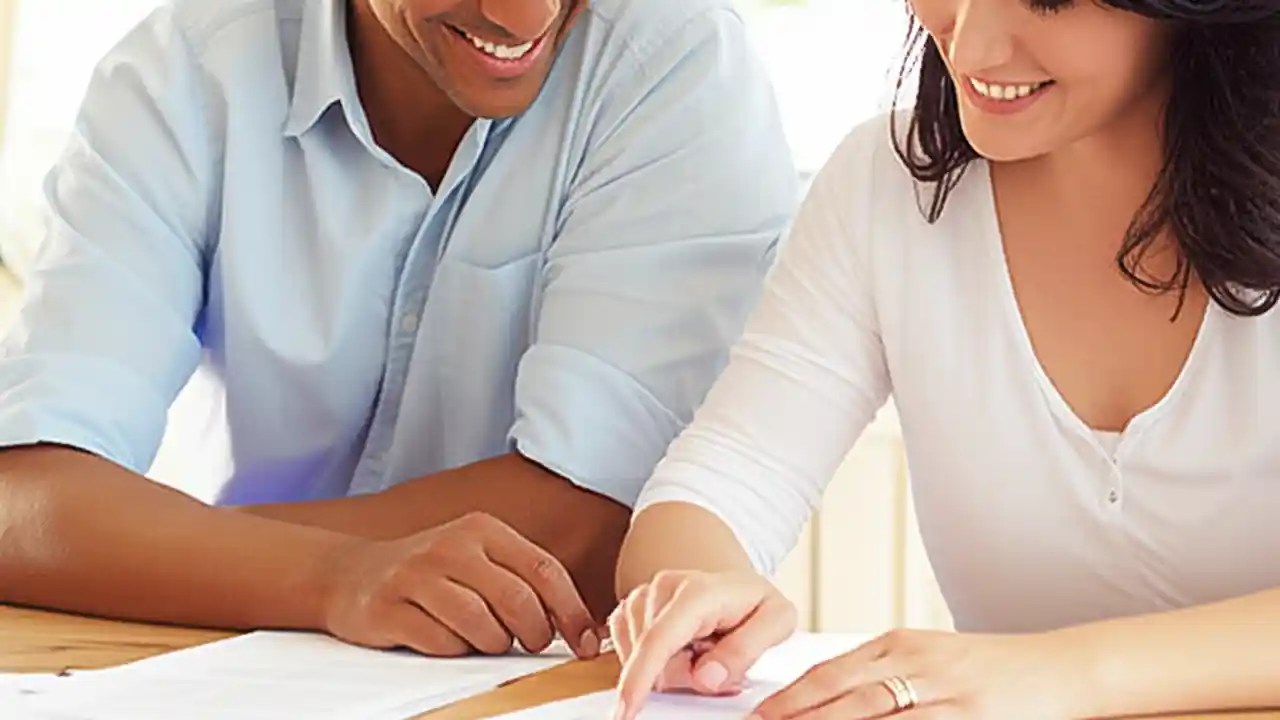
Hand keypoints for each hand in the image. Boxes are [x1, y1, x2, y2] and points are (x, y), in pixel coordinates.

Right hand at [319, 512, 600, 658]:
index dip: (572, 612)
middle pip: (519, 602)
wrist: (350, 574)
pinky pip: (442, 644)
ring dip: (492, 644)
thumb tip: (582, 624)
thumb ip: (523, 580)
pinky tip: (445, 639)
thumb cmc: (431, 574)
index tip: (586, 644)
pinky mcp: (389, 608)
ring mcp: (417, 576)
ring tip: (483, 639)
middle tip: (527, 644)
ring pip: (483, 627)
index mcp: (483, 530)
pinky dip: (454, 651)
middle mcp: (452, 546)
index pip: (545, 570)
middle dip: (534, 635)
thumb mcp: (478, 559)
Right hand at [610, 570, 798, 718]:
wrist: (740, 587)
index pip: (659, 639)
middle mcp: (664, 587)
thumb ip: (745, 650)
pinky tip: (680, 649)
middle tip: (717, 661)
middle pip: (652, 658)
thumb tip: (706, 677)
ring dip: (671, 667)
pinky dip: (653, 661)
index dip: (639, 677)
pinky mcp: (633, 607)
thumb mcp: (776, 622)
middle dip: (683, 674)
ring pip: (638, 657)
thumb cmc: (757, 604)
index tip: (627, 710)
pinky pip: (629, 650)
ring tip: (702, 649)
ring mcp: (644, 595)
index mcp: (697, 591)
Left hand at [750, 629, 1084, 718]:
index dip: (790, 697)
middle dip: (798, 719)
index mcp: (900, 645)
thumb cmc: (990, 667)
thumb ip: (881, 671)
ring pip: (872, 719)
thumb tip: (827, 695)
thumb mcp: (930, 656)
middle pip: (842, 697)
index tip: (760, 715)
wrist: (1062, 668)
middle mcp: (917, 665)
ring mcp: (945, 695)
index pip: (830, 672)